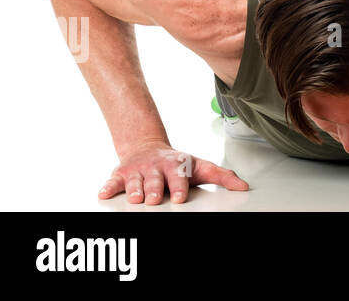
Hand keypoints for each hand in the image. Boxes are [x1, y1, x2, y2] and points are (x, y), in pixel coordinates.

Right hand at [100, 142, 248, 204]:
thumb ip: (222, 176)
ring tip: (135, 199)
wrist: (148, 148)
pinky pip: (113, 181)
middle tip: (156, 199)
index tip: (180, 197)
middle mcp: (156, 168)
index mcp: (177, 166)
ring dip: (134, 191)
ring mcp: (138, 171)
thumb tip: (243, 186)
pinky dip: (108, 187)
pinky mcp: (121, 174)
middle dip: (156, 191)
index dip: (180, 187)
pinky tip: (104, 193)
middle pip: (155, 182)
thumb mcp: (200, 166)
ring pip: (135, 184)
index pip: (179, 177)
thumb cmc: (177, 164)